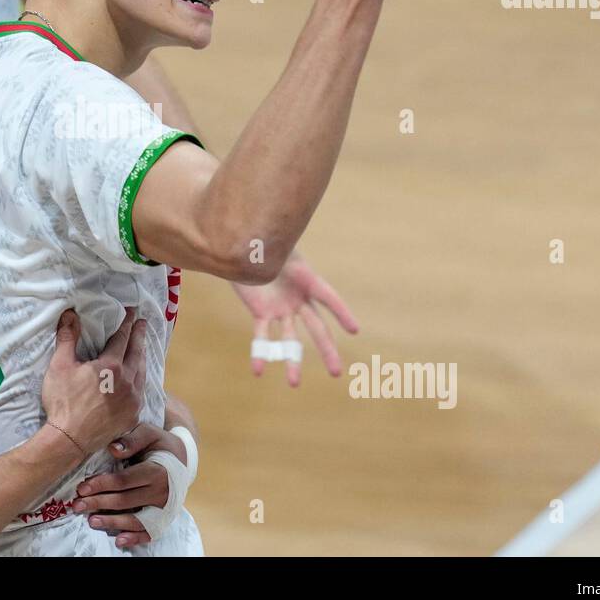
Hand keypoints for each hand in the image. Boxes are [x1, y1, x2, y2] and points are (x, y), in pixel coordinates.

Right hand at [41, 308, 145, 454]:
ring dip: (142, 356)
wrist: (70, 439)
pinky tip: (139, 379)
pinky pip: (141, 392)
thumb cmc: (63, 402)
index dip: (127, 323)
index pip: (122, 338)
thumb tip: (70, 314)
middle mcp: (127, 380)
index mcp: (111, 366)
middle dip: (139, 336)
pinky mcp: (132, 415)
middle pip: (137, 352)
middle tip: (143, 323)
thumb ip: (67, 338)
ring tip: (142, 348)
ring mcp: (133, 399)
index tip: (133, 313)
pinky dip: (141, 379)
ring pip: (142, 372)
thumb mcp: (60, 366)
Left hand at [72, 423, 184, 548]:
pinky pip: (149, 531)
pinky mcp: (163, 517)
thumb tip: (113, 449)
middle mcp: (161, 492)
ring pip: (136, 520)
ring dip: (112, 522)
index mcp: (156, 470)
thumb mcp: (149, 433)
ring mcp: (163, 507)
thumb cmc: (160, 444)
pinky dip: (135, 538)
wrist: (184, 458)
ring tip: (91, 521)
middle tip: (77, 505)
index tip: (82, 488)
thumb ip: (132, 439)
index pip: (123, 481)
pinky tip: (118, 540)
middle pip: (125, 501)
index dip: (101, 485)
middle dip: (99, 503)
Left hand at [233, 251, 359, 386]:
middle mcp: (298, 299)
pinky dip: (260, 352)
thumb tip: (283, 215)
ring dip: (291, 360)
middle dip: (326, 350)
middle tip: (335, 373)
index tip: (355, 330)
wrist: (245, 248)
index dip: (341, 312)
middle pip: (316, 328)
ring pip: (289, 339)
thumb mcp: (275, 239)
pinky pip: (262, 336)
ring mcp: (281, 309)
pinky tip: (258, 370)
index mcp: (308, 280)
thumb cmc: (266, 239)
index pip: (328, 298)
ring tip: (293, 384)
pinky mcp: (261, 313)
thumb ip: (278, 241)